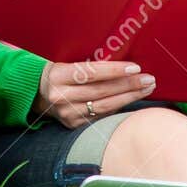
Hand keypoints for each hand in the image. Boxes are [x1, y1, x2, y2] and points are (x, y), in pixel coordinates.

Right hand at [32, 60, 155, 128]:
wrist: (37, 93)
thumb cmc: (60, 72)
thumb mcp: (68, 63)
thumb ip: (90, 65)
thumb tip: (124, 61)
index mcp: (59, 76)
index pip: (91, 73)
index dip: (114, 70)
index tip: (135, 68)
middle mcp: (61, 96)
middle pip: (101, 91)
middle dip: (128, 85)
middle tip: (149, 79)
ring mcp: (67, 113)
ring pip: (104, 106)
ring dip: (129, 97)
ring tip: (146, 89)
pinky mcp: (73, 125)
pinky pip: (101, 116)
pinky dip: (119, 108)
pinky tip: (132, 100)